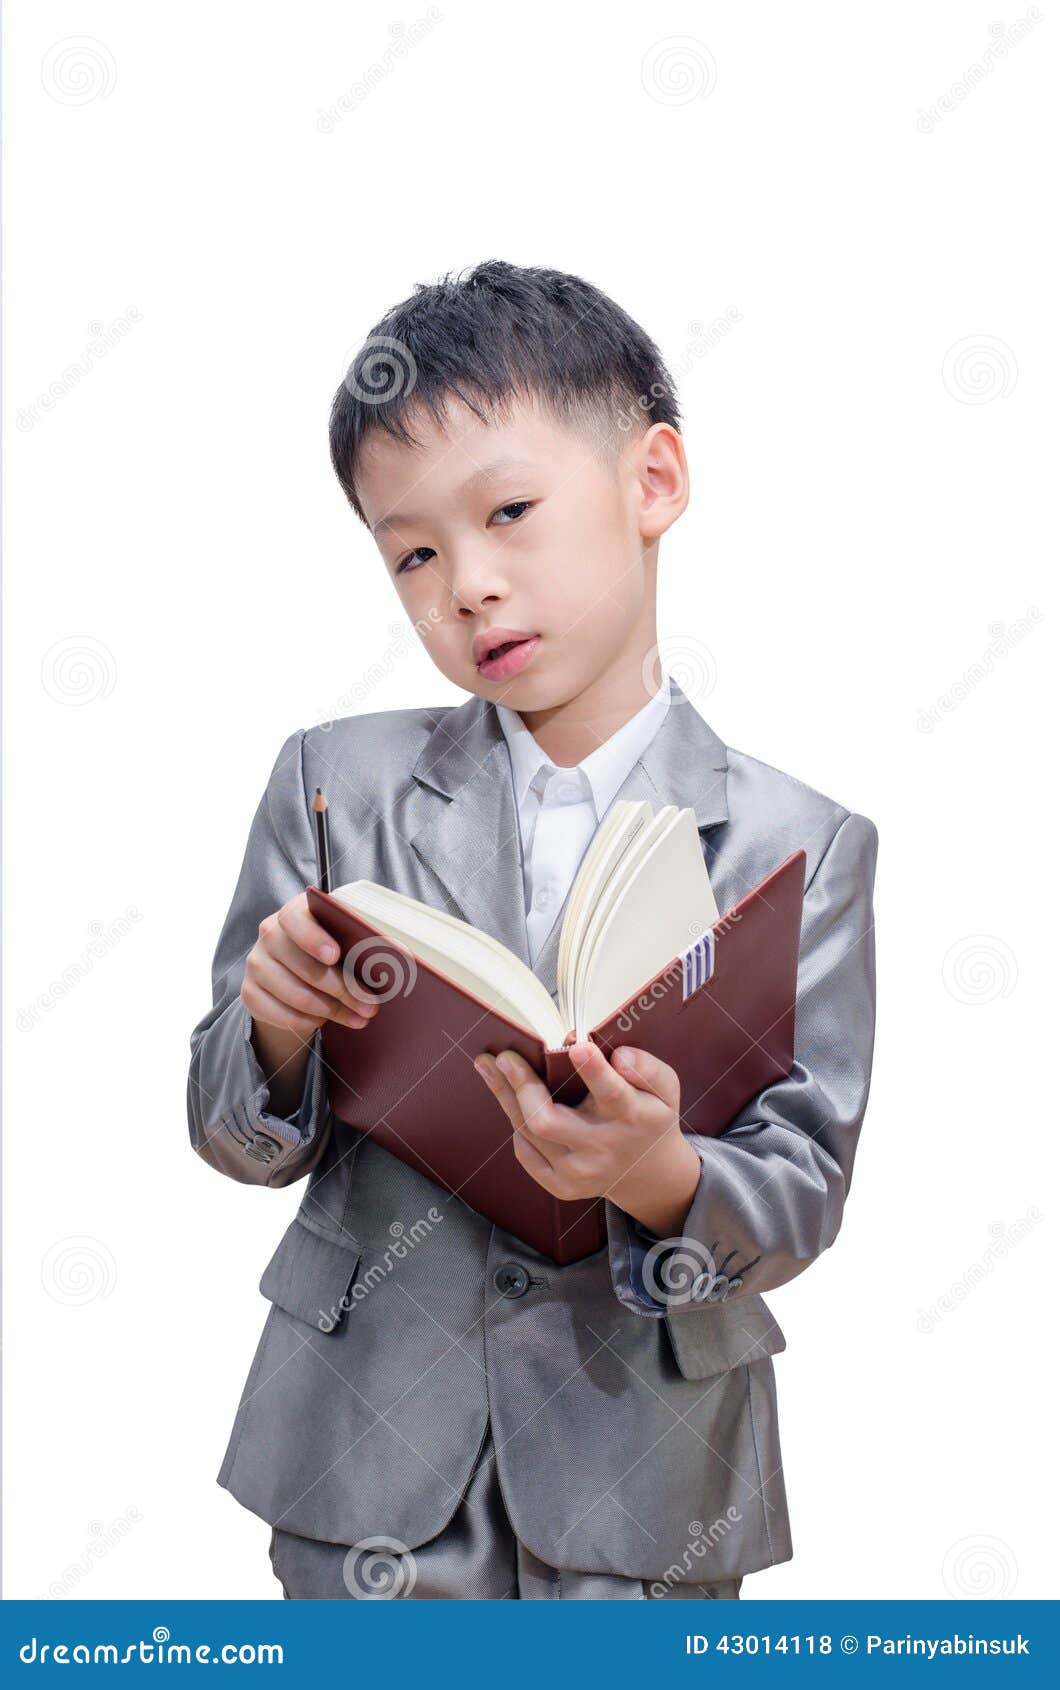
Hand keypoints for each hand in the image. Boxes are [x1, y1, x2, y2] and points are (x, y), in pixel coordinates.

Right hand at [241, 891, 383, 1038]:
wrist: (296, 973)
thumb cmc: (332, 950)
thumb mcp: (346, 940)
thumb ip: (365, 941)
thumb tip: (398, 953)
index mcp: (294, 913)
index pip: (296, 919)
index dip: (314, 938)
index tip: (335, 956)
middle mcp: (269, 935)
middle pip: (304, 966)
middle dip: (342, 989)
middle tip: (370, 1005)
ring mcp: (256, 965)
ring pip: (295, 995)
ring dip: (332, 1011)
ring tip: (359, 1018)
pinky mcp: (250, 994)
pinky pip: (281, 1015)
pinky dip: (308, 1022)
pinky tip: (326, 1022)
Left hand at [472, 1042, 700, 1232]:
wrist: (647, 1174)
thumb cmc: (649, 1116)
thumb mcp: (664, 1089)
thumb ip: (647, 1068)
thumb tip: (619, 1056)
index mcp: (630, 1116)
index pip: (612, 1093)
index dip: (594, 1071)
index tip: (577, 1047)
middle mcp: (601, 1148)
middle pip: (547, 1120)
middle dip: (521, 1086)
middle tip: (503, 1057)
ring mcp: (578, 1172)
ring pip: (528, 1132)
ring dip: (505, 1095)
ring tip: (489, 1066)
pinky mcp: (560, 1186)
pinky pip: (525, 1151)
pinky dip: (516, 1123)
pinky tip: (510, 1099)